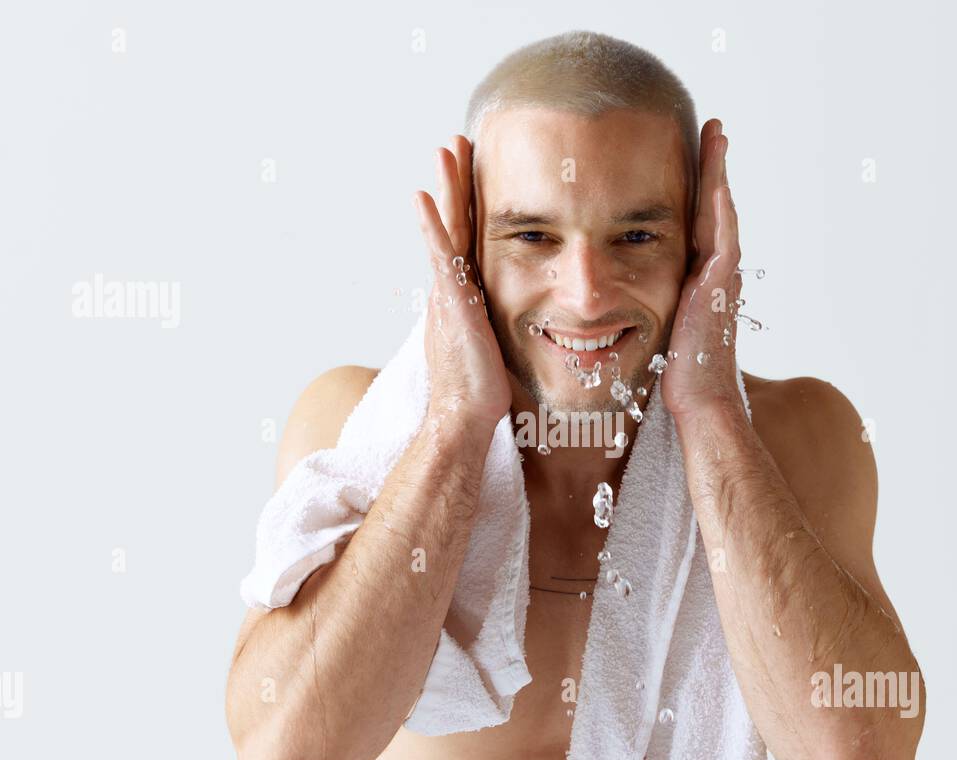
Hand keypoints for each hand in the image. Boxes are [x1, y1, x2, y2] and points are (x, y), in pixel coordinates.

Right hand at [414, 135, 511, 434]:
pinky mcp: (451, 304)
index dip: (470, 206)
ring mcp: (448, 294)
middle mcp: (453, 289)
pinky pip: (439, 256)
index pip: (469, 240)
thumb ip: (503, 325)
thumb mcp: (499, 348)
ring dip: (444, 189)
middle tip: (456, 144)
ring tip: (444, 150)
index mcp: (466, 296)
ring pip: (446, 230)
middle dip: (456, 184)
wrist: (464, 419)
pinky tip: (422, 196)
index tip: (474, 172)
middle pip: (455, 224)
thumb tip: (534, 320)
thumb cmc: (483, 394)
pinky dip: (430, 225)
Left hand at [661, 118, 743, 423]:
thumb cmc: (672, 376)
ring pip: (721, 211)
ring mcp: (721, 276)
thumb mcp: (653, 331)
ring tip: (714, 135)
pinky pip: (722, 231)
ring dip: (718, 172)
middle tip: (710, 132)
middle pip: (714, 209)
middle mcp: (714, 274)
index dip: (694, 192)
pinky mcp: (720, 283)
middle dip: (711, 170)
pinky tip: (714, 172)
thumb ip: (643, 308)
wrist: (699, 401)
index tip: (687, 159)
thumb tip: (608, 303)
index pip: (697, 225)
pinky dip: (719, 200)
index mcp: (698, 282)